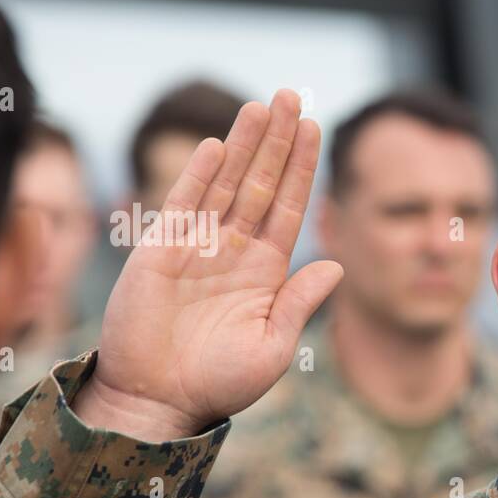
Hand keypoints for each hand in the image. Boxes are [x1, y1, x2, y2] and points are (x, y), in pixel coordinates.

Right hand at [74, 90, 342, 440]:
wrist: (160, 402)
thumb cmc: (219, 383)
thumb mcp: (274, 347)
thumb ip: (301, 304)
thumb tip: (337, 264)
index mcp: (267, 271)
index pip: (290, 207)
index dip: (302, 169)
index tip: (316, 129)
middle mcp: (234, 250)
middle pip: (261, 183)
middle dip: (277, 141)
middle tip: (293, 95)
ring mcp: (197, 248)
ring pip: (225, 184)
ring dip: (244, 145)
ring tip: (262, 105)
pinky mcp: (159, 253)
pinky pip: (183, 207)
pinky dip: (199, 177)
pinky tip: (218, 146)